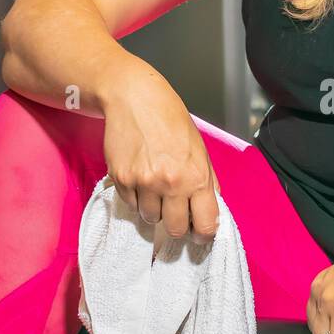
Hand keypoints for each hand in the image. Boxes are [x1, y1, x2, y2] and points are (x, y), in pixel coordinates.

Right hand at [101, 70, 220, 242]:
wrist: (135, 99)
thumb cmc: (171, 120)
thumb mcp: (199, 149)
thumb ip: (207, 180)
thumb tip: (212, 208)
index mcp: (197, 177)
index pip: (205, 224)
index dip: (204, 234)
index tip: (200, 234)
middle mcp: (171, 184)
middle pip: (175, 229)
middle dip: (177, 225)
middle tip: (176, 213)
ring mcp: (144, 183)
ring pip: (150, 218)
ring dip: (154, 209)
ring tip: (156, 188)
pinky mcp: (121, 179)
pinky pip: (131, 204)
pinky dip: (136, 198)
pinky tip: (140, 178)